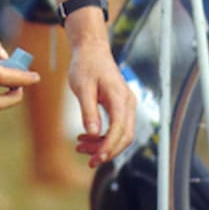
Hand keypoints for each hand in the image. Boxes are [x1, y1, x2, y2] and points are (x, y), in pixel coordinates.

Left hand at [68, 37, 134, 167]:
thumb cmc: (86, 65)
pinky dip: (103, 136)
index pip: (119, 129)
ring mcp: (126, 104)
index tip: (96, 159)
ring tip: (81, 147)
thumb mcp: (82, 88)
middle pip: (125, 136)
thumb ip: (88, 110)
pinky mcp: (120, 105)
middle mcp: (128, 102)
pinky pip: (117, 127)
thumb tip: (93, 133)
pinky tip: (86, 138)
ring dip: (103, 145)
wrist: (92, 50)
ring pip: (121, 134)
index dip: (108, 147)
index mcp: (120, 97)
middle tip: (88, 160)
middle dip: (107, 150)